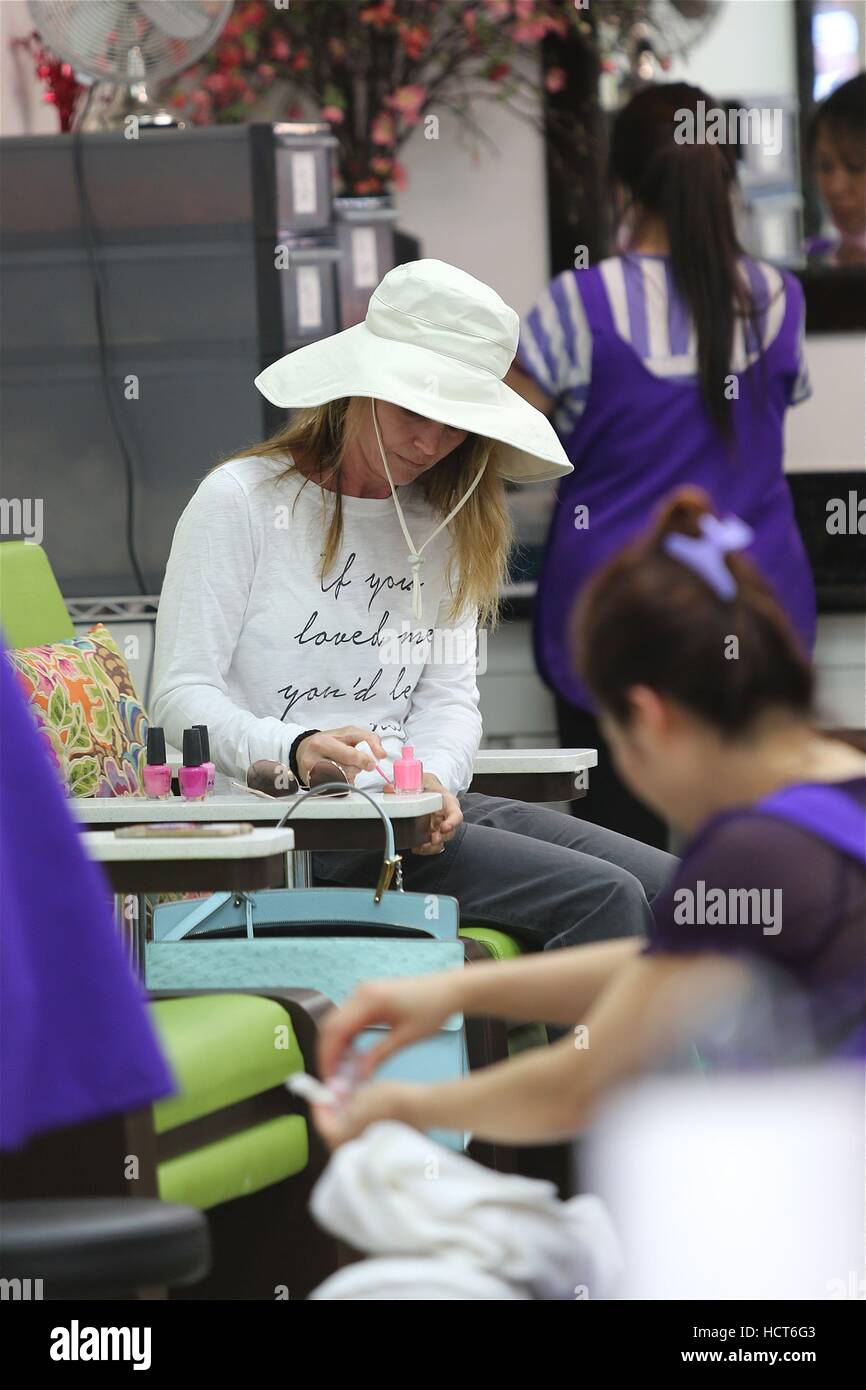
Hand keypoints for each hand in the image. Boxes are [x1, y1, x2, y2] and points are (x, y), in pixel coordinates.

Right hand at [296, 726, 385, 785]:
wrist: (304, 751)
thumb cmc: (328, 741)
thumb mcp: (348, 733)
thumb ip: (369, 739)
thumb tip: (381, 754)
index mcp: (322, 743)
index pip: (349, 755)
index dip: (364, 760)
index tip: (371, 763)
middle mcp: (313, 760)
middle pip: (347, 771)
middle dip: (357, 768)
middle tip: (358, 763)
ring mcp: (312, 776)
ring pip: (344, 781)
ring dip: (351, 775)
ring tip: (345, 766)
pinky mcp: (316, 788)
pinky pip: (338, 790)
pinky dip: (344, 783)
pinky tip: (340, 774)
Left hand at [311, 1080, 420, 1150]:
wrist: (421, 1109)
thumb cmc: (388, 1099)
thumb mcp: (360, 1093)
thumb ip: (344, 1100)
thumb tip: (339, 1099)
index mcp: (340, 1138)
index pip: (321, 1125)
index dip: (319, 1107)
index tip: (319, 1095)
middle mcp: (350, 1151)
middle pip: (334, 1135)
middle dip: (333, 1116)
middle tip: (335, 1099)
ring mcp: (367, 1155)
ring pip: (349, 1139)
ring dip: (347, 1123)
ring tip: (352, 1105)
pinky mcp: (381, 1154)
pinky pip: (364, 1142)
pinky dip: (361, 1130)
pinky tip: (369, 1116)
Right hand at [317, 973, 460, 1081]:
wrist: (449, 989)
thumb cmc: (432, 1011)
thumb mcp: (406, 1037)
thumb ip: (378, 1056)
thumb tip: (358, 1077)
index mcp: (369, 999)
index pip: (336, 1030)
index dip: (328, 1056)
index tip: (329, 1079)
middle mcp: (360, 992)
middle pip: (331, 1025)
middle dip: (328, 1053)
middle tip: (332, 1079)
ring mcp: (363, 992)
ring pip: (337, 1022)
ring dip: (335, 1046)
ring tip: (340, 1071)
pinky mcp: (368, 996)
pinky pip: (348, 1018)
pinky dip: (345, 1037)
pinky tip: (350, 1055)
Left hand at [385, 772, 462, 854]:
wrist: (426, 789)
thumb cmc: (428, 784)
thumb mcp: (421, 779)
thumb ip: (407, 783)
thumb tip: (389, 788)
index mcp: (448, 804)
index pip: (456, 815)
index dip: (452, 823)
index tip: (445, 827)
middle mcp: (446, 818)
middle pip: (449, 832)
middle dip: (441, 838)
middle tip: (433, 839)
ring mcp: (438, 827)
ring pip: (439, 842)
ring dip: (431, 847)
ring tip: (421, 847)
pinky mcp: (429, 834)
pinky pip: (429, 845)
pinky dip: (423, 848)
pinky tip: (415, 847)